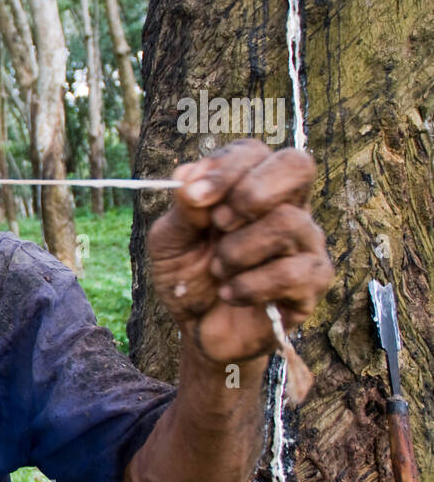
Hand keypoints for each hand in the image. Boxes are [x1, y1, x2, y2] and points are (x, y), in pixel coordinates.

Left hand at [148, 139, 333, 363]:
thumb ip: (181, 209)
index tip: (192, 196)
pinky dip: (249, 285)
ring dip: (238, 250)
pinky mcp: (312, 281)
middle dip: (251, 192)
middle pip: (298, 165)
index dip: (225, 168)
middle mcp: (285, 206)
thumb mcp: (169, 240)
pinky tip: (230, 295)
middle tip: (218, 224)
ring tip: (219, 271)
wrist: (197, 329)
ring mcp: (305, 242)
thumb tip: (188, 178)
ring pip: (289, 221)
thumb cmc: (188, 276)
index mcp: (249, 188)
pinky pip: (291, 272)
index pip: (255, 152)